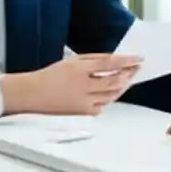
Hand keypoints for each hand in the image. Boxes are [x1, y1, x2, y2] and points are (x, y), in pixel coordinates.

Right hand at [2, 53, 141, 115]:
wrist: (32, 95)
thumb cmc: (51, 76)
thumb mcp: (72, 61)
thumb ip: (94, 60)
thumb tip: (114, 60)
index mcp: (79, 70)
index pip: (109, 63)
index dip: (126, 61)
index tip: (138, 58)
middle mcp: (82, 87)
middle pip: (114, 81)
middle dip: (129, 74)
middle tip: (137, 68)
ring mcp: (83, 102)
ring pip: (112, 95)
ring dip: (123, 86)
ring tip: (128, 78)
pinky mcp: (83, 113)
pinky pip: (103, 105)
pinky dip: (111, 98)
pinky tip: (114, 91)